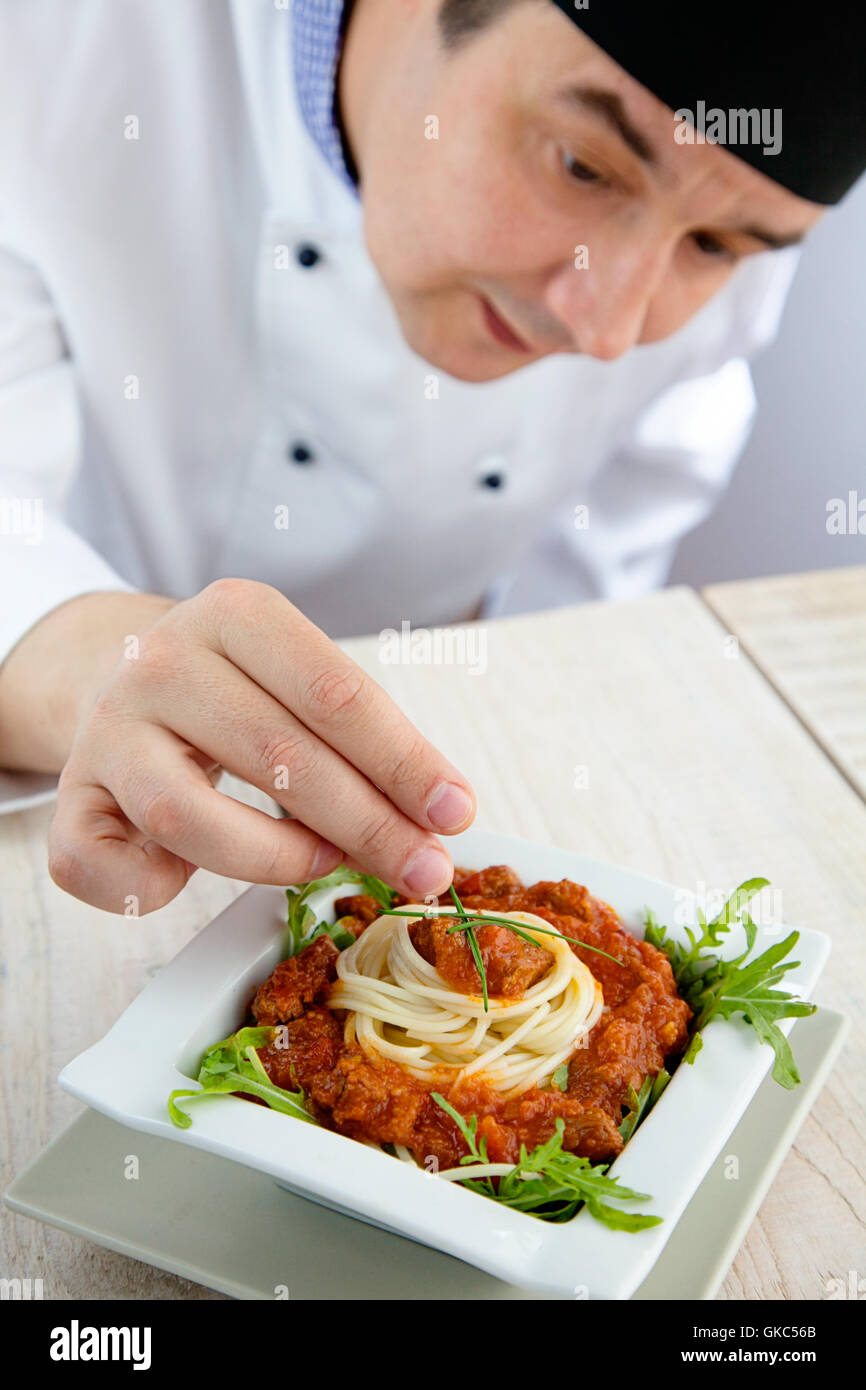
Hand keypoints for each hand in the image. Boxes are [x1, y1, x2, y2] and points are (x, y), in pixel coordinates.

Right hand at [46, 579, 475, 913]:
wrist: (119, 678)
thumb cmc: (237, 692)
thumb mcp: (301, 683)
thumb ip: (363, 741)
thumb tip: (437, 819)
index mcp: (236, 614)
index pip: (335, 694)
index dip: (403, 762)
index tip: (456, 814)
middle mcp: (162, 660)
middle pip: (280, 756)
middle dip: (370, 825)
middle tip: (426, 871)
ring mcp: (107, 728)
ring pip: (188, 817)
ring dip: (277, 857)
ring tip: (325, 862)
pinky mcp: (71, 795)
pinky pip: (102, 867)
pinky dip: (154, 890)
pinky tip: (190, 878)